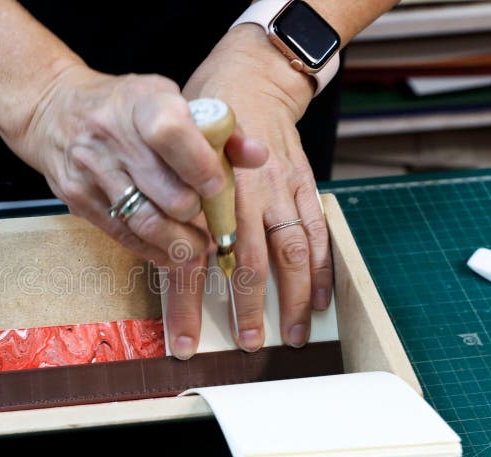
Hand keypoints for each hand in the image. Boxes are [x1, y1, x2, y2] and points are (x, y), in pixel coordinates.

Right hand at [18, 65, 265, 266]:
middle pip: (168, 194)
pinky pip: (124, 235)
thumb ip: (217, 128)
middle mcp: (112, 135)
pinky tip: (170, 251)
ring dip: (180, 243)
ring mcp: (92, 170)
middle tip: (209, 220)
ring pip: (147, 223)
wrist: (52, 111)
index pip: (172, 135)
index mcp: (141, 102)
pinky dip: (153, 250)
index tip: (215, 186)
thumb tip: (259, 157)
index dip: (202, 168)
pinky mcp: (78, 199)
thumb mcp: (167, 99)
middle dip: (197, 214)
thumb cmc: (124, 106)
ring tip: (196, 246)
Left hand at [182, 24, 333, 351]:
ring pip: (292, 253)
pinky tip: (321, 298)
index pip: (202, 256)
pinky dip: (322, 268)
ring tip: (295, 333)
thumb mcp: (178, 154)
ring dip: (295, 297)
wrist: (250, 78)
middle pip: (252, 262)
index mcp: (213, 189)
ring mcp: (284, 190)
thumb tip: (168, 251)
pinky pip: (317, 232)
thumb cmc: (205, 119)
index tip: (187, 334)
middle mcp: (251, 193)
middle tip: (249, 343)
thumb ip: (176, 201)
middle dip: (251, 307)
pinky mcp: (305, 186)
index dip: (192, 298)